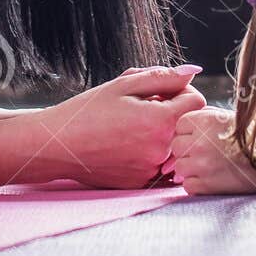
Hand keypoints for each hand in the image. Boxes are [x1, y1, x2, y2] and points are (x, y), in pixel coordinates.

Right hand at [45, 66, 205, 188]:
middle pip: (187, 124)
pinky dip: (149, 152)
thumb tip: (194, 71)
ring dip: (161, 133)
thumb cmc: (88, 111)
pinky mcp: (142, 183)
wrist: (58, 146)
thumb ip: (163, 77)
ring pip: (174, 144)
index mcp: (161, 121)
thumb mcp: (123, 85)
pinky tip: (124, 145)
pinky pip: (158, 163)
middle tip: (141, 107)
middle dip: (171, 111)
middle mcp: (162, 149)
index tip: (160, 91)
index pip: (197, 101)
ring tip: (130, 126)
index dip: (181, 91)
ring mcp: (152, 170)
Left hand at [169, 107, 255, 194]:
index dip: (189, 132)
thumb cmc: (252, 139)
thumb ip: (204, 118)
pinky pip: (187, 185)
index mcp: (205, 121)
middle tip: (205, 154)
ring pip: (179, 166)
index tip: (201, 138)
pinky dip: (197, 184)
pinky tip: (211, 179)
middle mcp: (200, 141)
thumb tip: (184, 126)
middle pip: (176, 146)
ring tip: (209, 167)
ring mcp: (201, 164)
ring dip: (191, 168)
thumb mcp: (228, 119)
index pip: (180, 125)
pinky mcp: (205, 185)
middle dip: (188, 149)